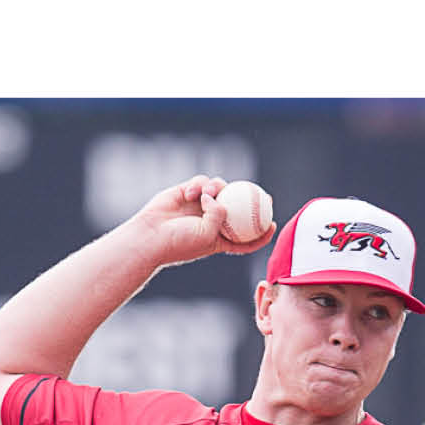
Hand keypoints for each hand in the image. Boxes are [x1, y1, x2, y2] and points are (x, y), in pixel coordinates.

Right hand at [128, 175, 277, 268]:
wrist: (150, 236)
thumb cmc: (179, 243)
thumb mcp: (207, 235)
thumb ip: (220, 216)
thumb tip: (221, 199)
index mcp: (219, 239)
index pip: (245, 238)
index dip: (261, 233)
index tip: (273, 225)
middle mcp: (211, 221)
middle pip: (238, 208)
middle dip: (253, 202)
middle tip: (265, 196)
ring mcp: (199, 206)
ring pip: (220, 190)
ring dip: (216, 189)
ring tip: (206, 195)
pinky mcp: (187, 192)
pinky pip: (201, 182)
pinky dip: (198, 185)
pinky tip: (191, 193)